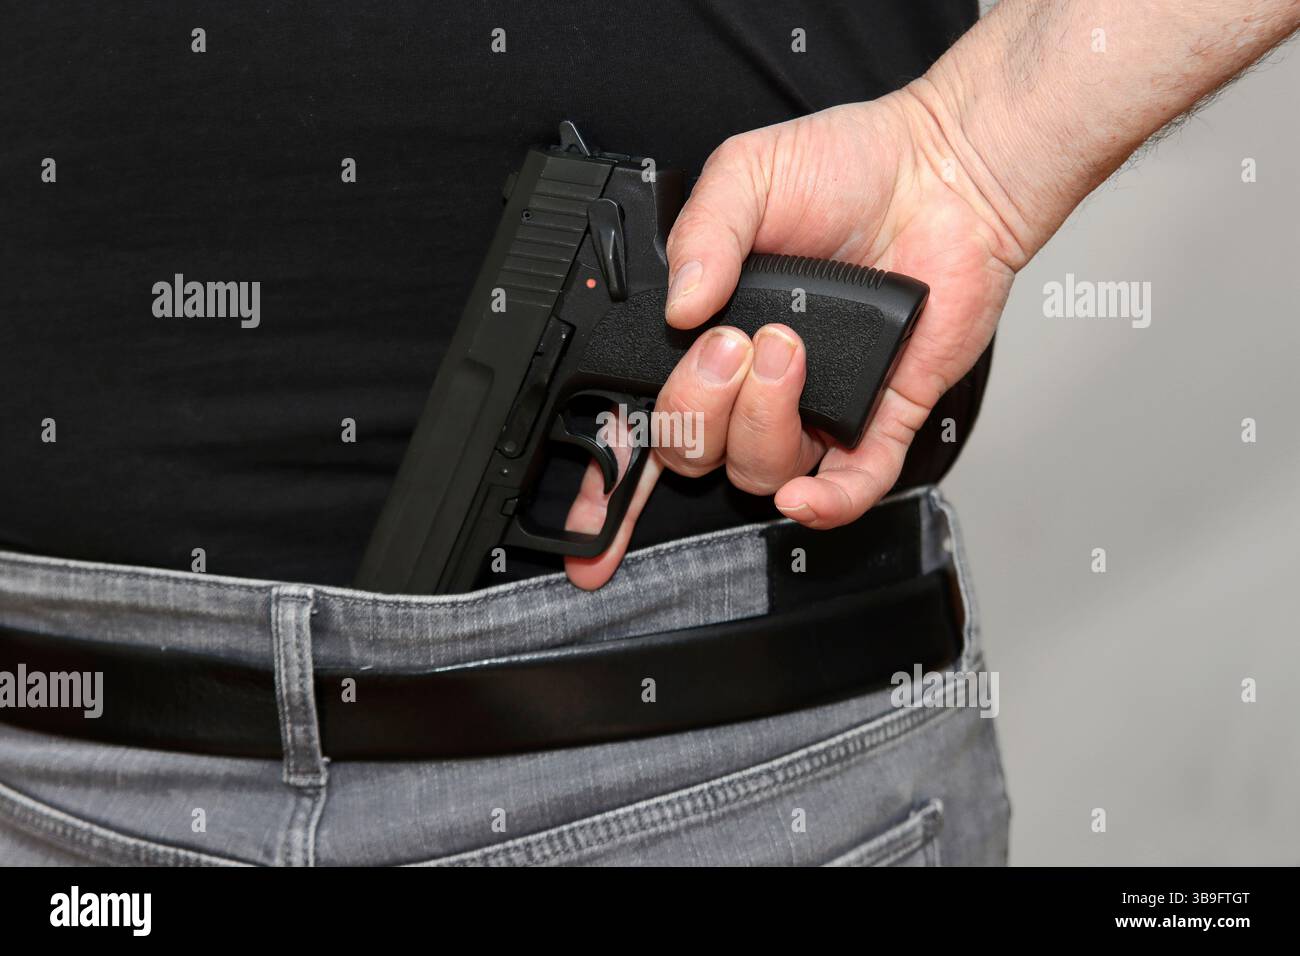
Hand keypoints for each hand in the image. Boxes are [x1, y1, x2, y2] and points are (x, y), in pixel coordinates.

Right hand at [563, 89, 1025, 589]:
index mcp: (706, 333)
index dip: (613, 470)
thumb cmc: (848, 168)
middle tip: (728, 343)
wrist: (943, 171)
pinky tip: (806, 493)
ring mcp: (813, 405)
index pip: (646, 415)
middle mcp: (751, 382)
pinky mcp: (878, 418)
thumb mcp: (747, 175)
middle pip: (693, 451)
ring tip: (787, 352)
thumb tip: (679, 303)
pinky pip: (850, 487)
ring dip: (759, 423)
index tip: (591, 503)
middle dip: (697, 408)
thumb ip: (701, 233)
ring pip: (759, 468)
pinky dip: (827, 502)